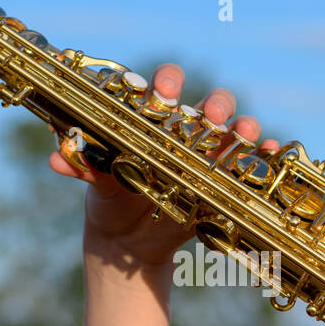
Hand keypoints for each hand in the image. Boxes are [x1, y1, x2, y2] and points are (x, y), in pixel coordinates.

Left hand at [47, 63, 279, 271]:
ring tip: (244, 132)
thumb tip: (56, 157)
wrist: (127, 241)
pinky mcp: (223, 184)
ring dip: (240, 127)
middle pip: (207, 106)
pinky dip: (262, 157)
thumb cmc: (110, 199)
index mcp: (152, 121)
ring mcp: (208, 157)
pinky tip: (268, 153)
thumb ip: (85, 166)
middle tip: (211, 114)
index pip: (162, 90)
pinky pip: (248, 167)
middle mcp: (185, 132)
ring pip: (232, 132)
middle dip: (213, 104)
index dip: (166, 84)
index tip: (166, 91)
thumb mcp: (98, 185)